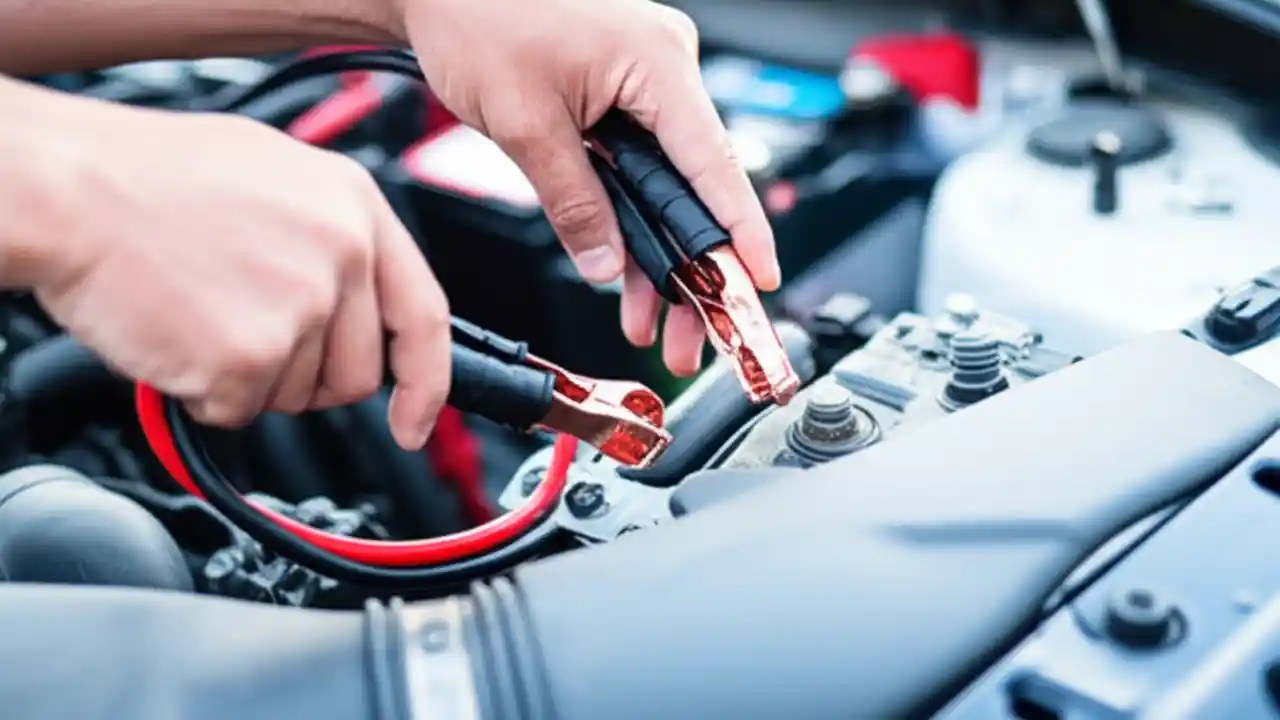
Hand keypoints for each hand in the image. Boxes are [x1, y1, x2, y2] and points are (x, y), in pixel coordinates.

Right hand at [31, 107, 448, 449]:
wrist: (68, 188)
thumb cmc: (148, 177)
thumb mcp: (274, 176)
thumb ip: (331, 239)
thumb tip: (361, 303)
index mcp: (355, 207)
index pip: (426, 315)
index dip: (427, 381)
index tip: (417, 421)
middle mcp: (341, 256)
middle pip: (358, 373)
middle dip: (309, 378)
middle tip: (248, 337)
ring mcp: (300, 309)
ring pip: (298, 396)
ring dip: (251, 378)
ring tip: (202, 311)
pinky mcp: (249, 357)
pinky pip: (241, 410)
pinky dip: (204, 392)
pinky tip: (179, 334)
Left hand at [401, 0, 780, 375]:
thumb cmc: (478, 16)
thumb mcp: (526, 125)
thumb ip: (573, 202)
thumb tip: (605, 263)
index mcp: (658, 61)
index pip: (714, 163)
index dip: (741, 231)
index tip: (760, 280)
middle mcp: (664, 65)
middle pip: (693, 185)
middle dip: (689, 267)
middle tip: (690, 333)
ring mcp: (645, 76)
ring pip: (665, 183)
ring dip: (656, 251)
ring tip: (648, 319)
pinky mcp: (620, 88)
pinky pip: (640, 162)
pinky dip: (631, 214)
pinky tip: (626, 269)